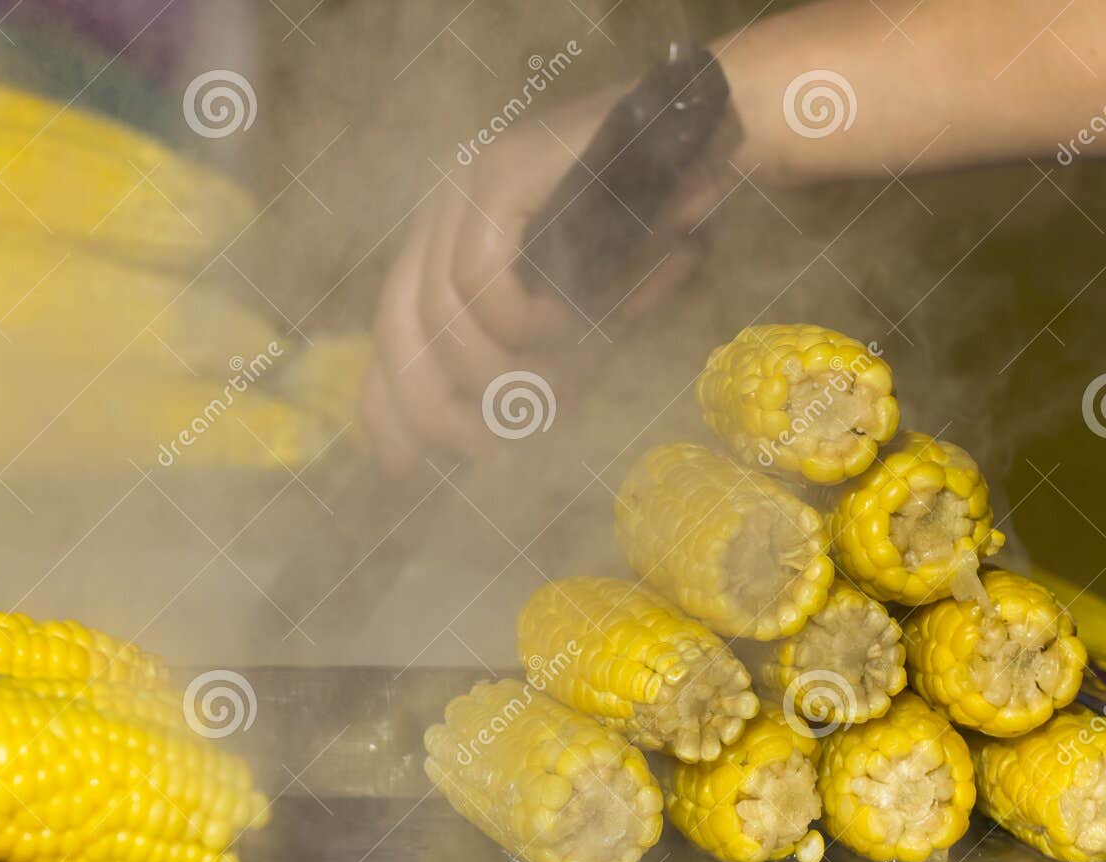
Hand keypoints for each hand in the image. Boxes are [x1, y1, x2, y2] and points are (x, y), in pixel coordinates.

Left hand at [360, 85, 726, 474]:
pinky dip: (524, 321)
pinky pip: (481, 277)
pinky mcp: (498, 171)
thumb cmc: (650, 242)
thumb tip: (479, 449)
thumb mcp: (577, 328)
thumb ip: (526, 372)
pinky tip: (568, 323)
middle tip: (500, 446)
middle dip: (442, 411)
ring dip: (504, 372)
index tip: (413, 475)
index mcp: (440, 250)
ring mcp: (461, 186)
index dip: (390, 416)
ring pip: (441, 316)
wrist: (718, 143)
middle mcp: (434, 215)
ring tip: (562, 385)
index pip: (387, 342)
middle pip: (397, 336)